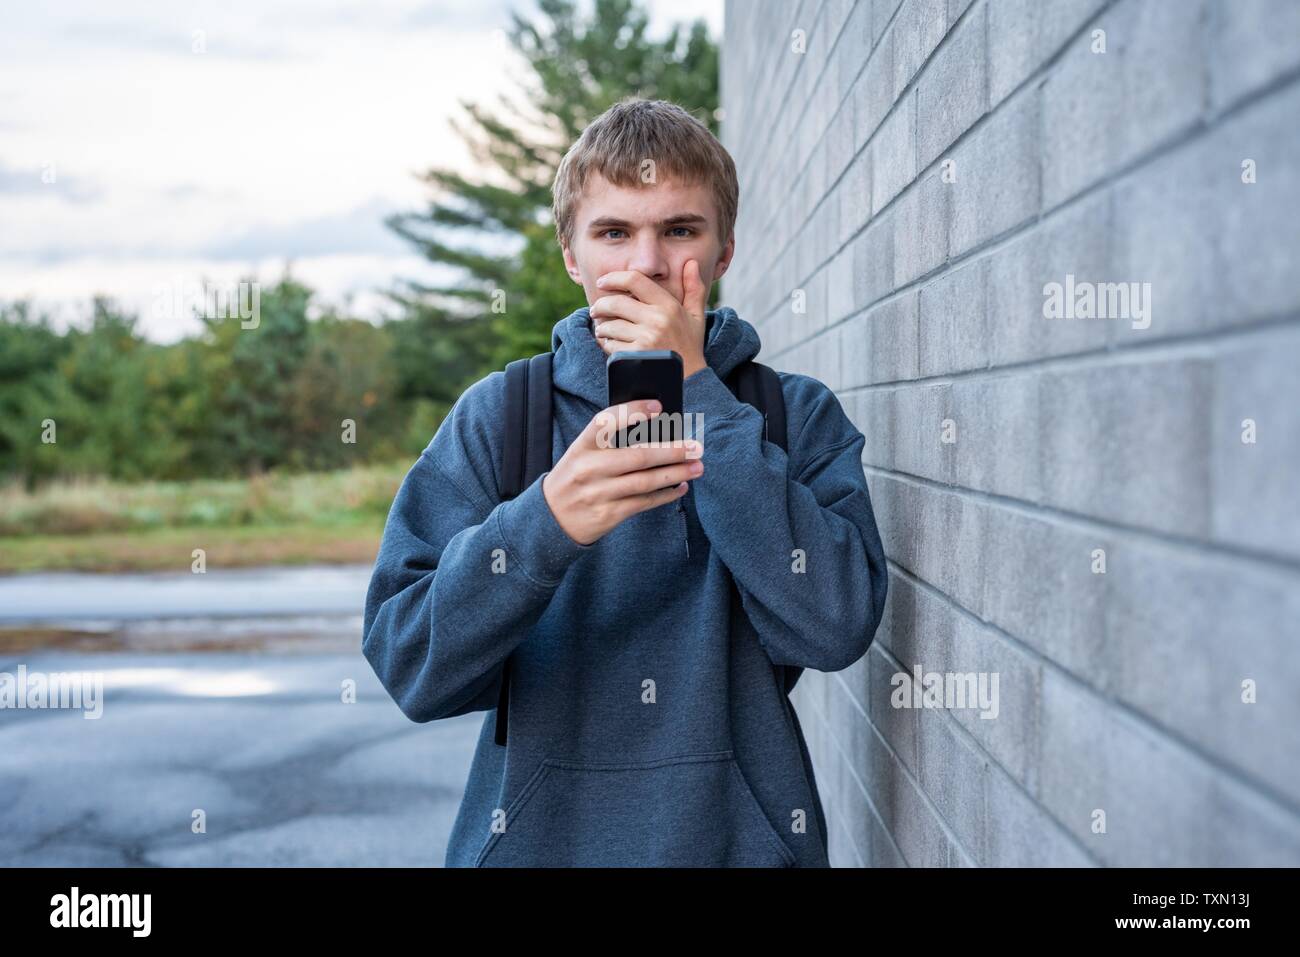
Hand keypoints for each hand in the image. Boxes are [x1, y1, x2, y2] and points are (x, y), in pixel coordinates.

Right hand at [542, 398, 704, 545]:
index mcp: (582, 446)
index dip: (633, 411)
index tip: (659, 407)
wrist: (550, 517)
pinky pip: (644, 502)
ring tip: (697, 466)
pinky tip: (680, 487)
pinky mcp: (608, 515)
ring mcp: (599, 493)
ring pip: (645, 481)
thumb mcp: (582, 454)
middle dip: (672, 450)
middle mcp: (589, 468)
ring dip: (676, 473)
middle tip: (696, 446)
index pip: (606, 422)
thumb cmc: (576, 476)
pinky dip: (666, 494)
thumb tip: (658, 432)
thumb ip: (610, 442)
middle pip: (637, 456)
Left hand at [590, 259, 709, 378]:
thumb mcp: (696, 316)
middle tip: (595, 310)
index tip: (602, 282)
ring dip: (602, 327)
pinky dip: (607, 344)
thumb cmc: (690, 346)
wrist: (690, 381)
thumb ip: (694, 288)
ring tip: (603, 330)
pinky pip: (610, 345)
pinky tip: (612, 345)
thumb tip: (692, 263)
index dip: (614, 278)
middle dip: (600, 306)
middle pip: (615, 302)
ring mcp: (645, 339)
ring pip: (609, 325)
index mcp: (668, 306)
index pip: (635, 280)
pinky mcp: (635, 357)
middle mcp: (657, 320)